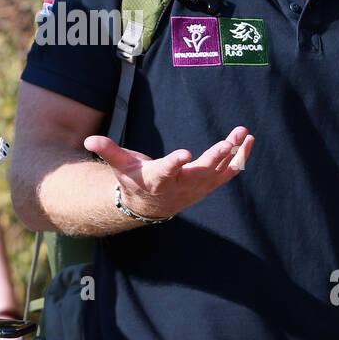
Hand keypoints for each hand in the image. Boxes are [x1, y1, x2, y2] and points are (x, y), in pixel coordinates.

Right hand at [84, 126, 253, 221]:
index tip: (186, 153)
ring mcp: (197, 187)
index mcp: (157, 179)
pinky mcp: (208, 184)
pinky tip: (248, 141)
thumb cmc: (134, 180)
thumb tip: (90, 139)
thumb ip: (109, 151)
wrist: (150, 206)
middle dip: (215, 158)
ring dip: (232, 152)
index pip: (167, 171)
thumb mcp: (121, 166)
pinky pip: (228, 172)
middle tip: (227, 143)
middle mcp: (180, 185)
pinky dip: (240, 158)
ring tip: (242, 133)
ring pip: (219, 170)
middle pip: (200, 172)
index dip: (175, 162)